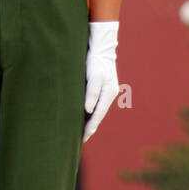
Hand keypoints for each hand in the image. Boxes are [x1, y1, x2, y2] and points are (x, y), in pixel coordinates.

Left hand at [83, 21, 118, 142]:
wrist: (101, 49)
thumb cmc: (96, 61)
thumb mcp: (94, 75)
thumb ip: (91, 92)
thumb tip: (88, 110)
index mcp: (109, 93)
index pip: (98, 115)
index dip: (90, 127)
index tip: (82, 138)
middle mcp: (109, 95)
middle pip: (98, 115)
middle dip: (90, 128)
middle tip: (80, 140)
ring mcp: (106, 92)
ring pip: (97, 111)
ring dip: (89, 121)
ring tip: (79, 133)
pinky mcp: (101, 89)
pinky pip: (95, 105)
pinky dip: (89, 113)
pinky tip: (82, 118)